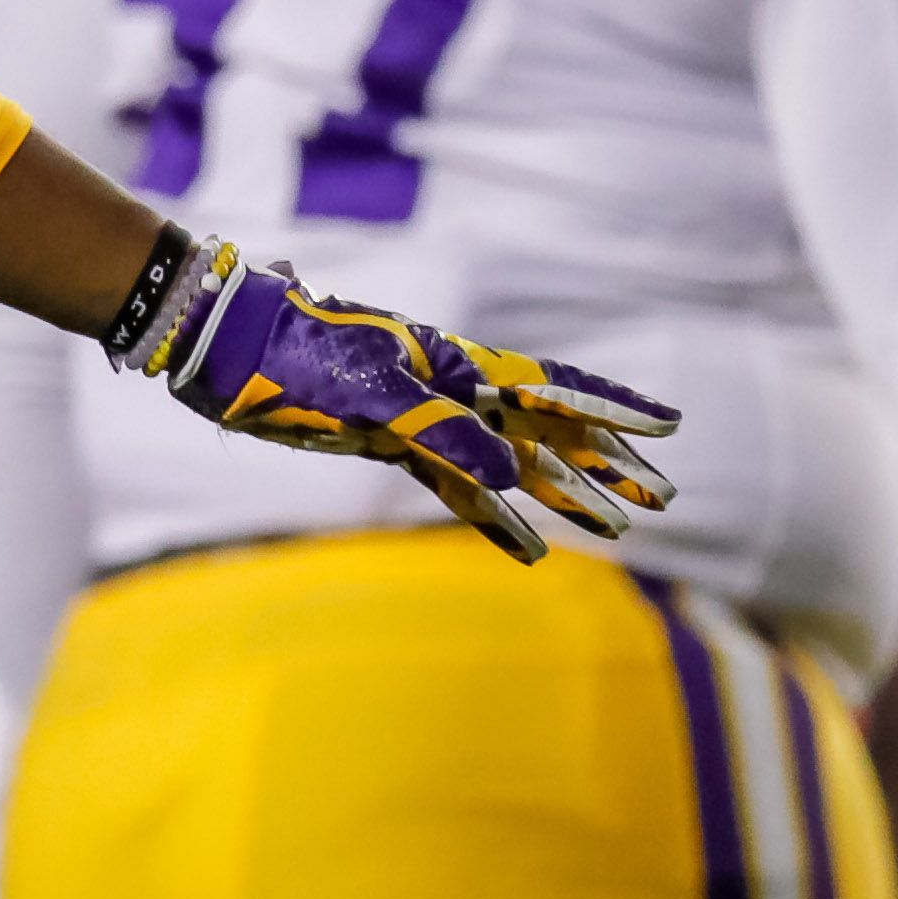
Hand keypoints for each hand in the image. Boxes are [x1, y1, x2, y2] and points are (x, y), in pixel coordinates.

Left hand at [133, 237, 677, 562]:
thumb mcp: (374, 393)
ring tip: (614, 528)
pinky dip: (494, 517)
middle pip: (547, 432)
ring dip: (561, 495)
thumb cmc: (298, 354)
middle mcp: (452, 391)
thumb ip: (444, 431)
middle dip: (605, 463)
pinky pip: (457, 489)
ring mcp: (423, 422)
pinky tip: (529, 548)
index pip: (554, 388)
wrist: (228, 350)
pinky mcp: (388, 449)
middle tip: (661, 499)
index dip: (612, 409)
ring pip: (512, 465)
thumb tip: (509, 473)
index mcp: (458, 364)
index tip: (670, 426)